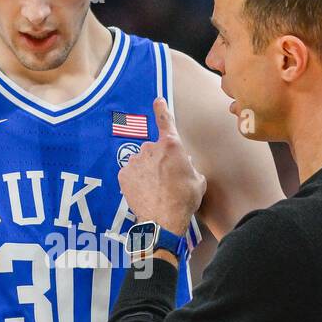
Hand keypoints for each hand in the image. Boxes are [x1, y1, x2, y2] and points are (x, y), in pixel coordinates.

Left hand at [117, 97, 205, 236]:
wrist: (163, 220)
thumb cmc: (184, 200)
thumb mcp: (198, 180)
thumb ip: (189, 166)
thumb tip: (184, 164)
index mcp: (171, 146)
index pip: (165, 121)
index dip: (162, 109)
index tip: (158, 100)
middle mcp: (150, 148)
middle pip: (154, 149)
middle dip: (159, 160)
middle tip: (167, 179)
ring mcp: (135, 161)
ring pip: (141, 161)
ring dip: (147, 170)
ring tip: (155, 189)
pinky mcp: (124, 174)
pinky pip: (130, 173)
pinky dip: (136, 180)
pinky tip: (145, 192)